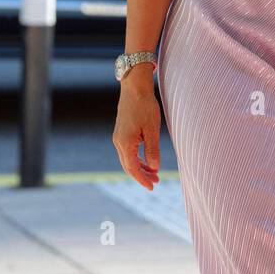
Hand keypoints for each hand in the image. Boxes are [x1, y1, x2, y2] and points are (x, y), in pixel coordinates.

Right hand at [112, 71, 160, 190]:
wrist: (134, 87)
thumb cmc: (145, 106)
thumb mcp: (152, 129)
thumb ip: (152, 149)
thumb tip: (154, 167)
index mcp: (125, 143)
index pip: (132, 168)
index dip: (142, 179)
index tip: (152, 186)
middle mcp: (118, 142)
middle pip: (128, 166)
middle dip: (142, 176)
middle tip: (156, 182)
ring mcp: (118, 137)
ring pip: (127, 159)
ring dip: (140, 167)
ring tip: (154, 173)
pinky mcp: (121, 132)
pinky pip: (127, 151)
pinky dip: (137, 158)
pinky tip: (146, 159)